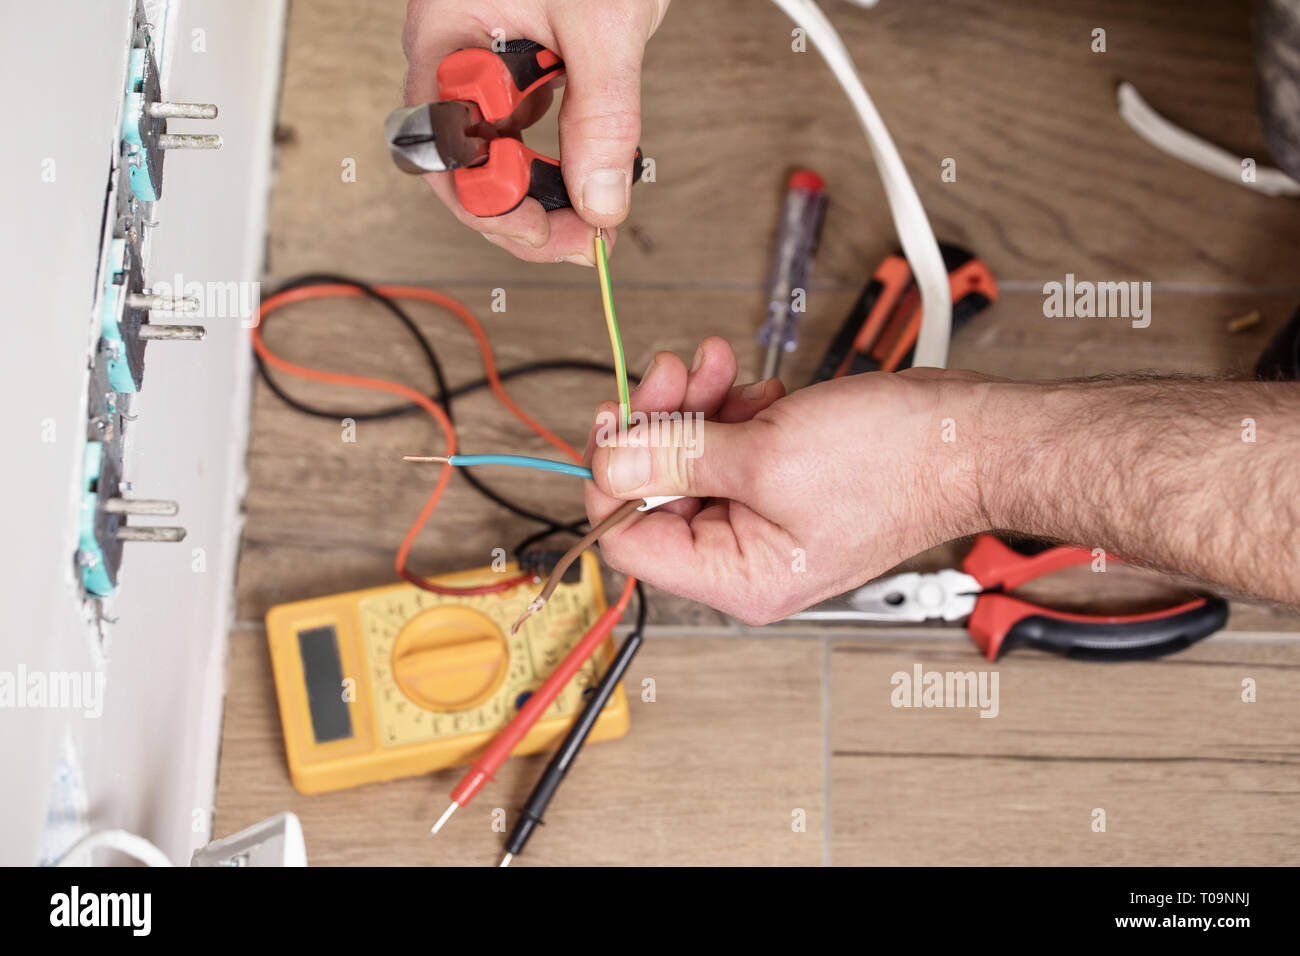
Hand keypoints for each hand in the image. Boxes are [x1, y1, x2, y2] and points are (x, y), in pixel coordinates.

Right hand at [402, 0, 669, 263]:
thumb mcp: (602, 23)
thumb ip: (604, 117)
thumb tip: (601, 201)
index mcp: (446, 40)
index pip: (451, 157)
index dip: (497, 209)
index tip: (553, 232)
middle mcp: (455, 57)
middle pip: (469, 170)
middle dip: (523, 214)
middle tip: (583, 241)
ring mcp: (484, 61)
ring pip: (498, 156)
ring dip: (544, 192)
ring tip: (592, 216)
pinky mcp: (520, 62)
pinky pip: (526, 128)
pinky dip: (560, 159)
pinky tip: (590, 172)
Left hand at [583, 339, 988, 623]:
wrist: (968, 436)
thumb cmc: (899, 463)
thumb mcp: (766, 455)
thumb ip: (675, 457)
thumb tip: (608, 459)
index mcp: (739, 577)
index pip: (629, 542)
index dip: (612, 479)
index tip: (614, 423)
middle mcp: (745, 557)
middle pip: (653, 492)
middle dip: (657, 423)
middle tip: (669, 373)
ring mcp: (763, 519)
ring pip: (687, 460)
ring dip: (693, 406)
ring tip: (715, 367)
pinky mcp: (779, 483)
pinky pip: (725, 446)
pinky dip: (729, 408)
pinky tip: (756, 389)